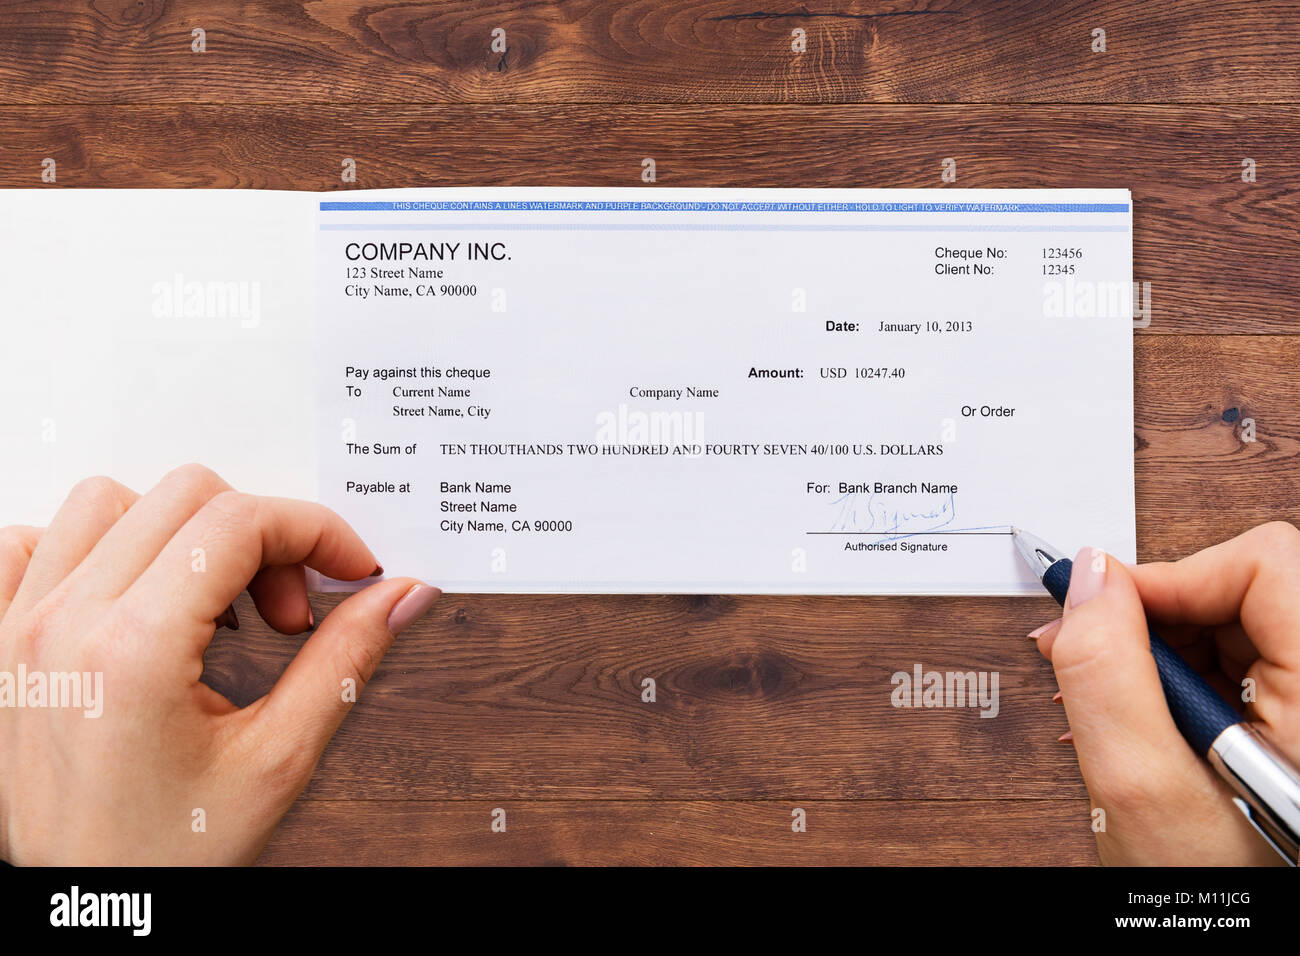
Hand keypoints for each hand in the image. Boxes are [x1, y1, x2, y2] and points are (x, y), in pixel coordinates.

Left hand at [0, 464, 439, 864]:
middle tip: (290, 613)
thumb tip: (401, 594)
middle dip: (264, 539)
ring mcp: (16, 630)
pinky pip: (28, 540)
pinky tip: (130, 594)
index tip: (350, 570)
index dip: (316, 531)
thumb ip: (347, 660)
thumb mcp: (277, 761)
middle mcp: (63, 625)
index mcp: (133, 651)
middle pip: (186, 497)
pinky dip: (87, 546)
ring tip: (213, 602)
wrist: (86, 911)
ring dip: (179, 533)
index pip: (240, 521)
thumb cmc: (167, 857)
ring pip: (107, 501)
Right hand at [1030, 522, 1299, 864]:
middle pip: (1242, 588)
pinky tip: (1141, 716)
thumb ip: (1107, 671)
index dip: (1171, 576)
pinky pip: (1233, 663)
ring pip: (1231, 623)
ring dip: (1158, 650)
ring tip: (1112, 700)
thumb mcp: (1139, 784)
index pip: (1262, 565)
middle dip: (1153, 615)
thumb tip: (1089, 578)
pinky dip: (1175, 679)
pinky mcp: (1292, 722)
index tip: (1103, 607)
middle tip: (1088, 650)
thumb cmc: (1210, 895)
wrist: (1234, 933)